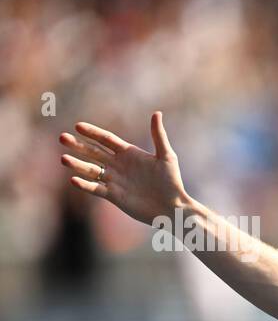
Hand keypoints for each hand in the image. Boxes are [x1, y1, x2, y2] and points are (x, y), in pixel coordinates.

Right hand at [58, 112, 187, 224]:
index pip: (106, 140)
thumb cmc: (172, 182)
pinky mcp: (114, 196)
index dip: (92, 133)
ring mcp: (115, 180)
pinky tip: (74, 179)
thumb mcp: (166, 157)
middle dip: (78, 146)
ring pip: (91, 170)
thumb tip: (157, 113)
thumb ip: (158, 136)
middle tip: (62, 138)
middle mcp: (118, 165)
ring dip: (77, 164)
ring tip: (63, 158)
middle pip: (94, 152)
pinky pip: (95, 189)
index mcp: (128, 153)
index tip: (78, 126)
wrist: (172, 208)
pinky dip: (85, 185)